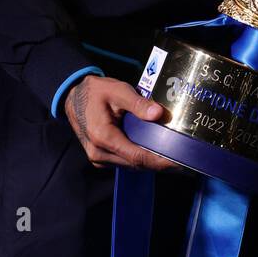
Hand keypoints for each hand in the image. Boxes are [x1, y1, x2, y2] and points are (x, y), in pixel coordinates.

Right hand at [64, 75, 178, 170]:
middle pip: (136, 164)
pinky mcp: (101, 158)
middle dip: (161, 163)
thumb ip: (138, 103)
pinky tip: (155, 152)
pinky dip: (140, 158)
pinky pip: (125, 162)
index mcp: (103, 137)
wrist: (72, 98)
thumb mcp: (118, 90)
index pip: (137, 156)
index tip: (180, 163)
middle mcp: (99, 154)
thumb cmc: (95, 92)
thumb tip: (159, 114)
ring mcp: (98, 158)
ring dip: (152, 162)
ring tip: (174, 157)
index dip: (160, 161)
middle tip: (185, 160)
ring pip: (131, 165)